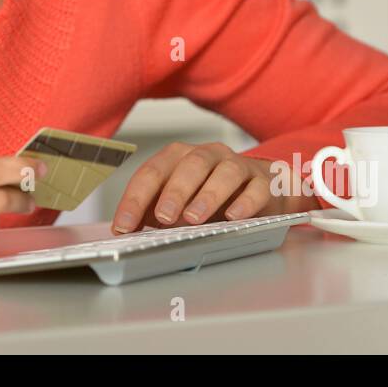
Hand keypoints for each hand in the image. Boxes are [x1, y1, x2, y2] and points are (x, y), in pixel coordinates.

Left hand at [111, 142, 317, 233]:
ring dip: (207, 195)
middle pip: (190, 165)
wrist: (263, 188)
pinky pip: (257, 188)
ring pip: (225, 172)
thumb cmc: (212, 196)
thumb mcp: (179, 202)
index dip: (135, 199)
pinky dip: (245, 202)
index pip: (153, 172)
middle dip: (174, 191)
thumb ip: (154, 212)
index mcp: (180, 157)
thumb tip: (126, 231)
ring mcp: (238, 165)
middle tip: (163, 216)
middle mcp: (208, 155)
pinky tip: (234, 217)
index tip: (123, 225)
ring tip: (194, 218)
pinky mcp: (264, 182)